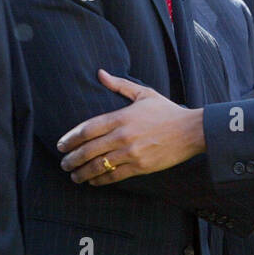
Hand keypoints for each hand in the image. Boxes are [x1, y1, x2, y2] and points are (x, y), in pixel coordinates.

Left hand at [58, 69, 203, 184]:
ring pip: (98, 166)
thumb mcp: (144, 94)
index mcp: (122, 117)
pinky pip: (114, 176)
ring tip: (74, 176)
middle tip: (63, 163)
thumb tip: (100, 73)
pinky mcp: (140, 166)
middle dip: (71, 159)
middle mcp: (123, 136)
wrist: (192, 131)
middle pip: (88, 150)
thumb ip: (120, 85)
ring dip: (82, 173)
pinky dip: (100, 180)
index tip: (61, 145)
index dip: (70, 139)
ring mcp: (131, 153)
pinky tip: (93, 181)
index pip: (87, 129)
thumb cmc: (168, 111)